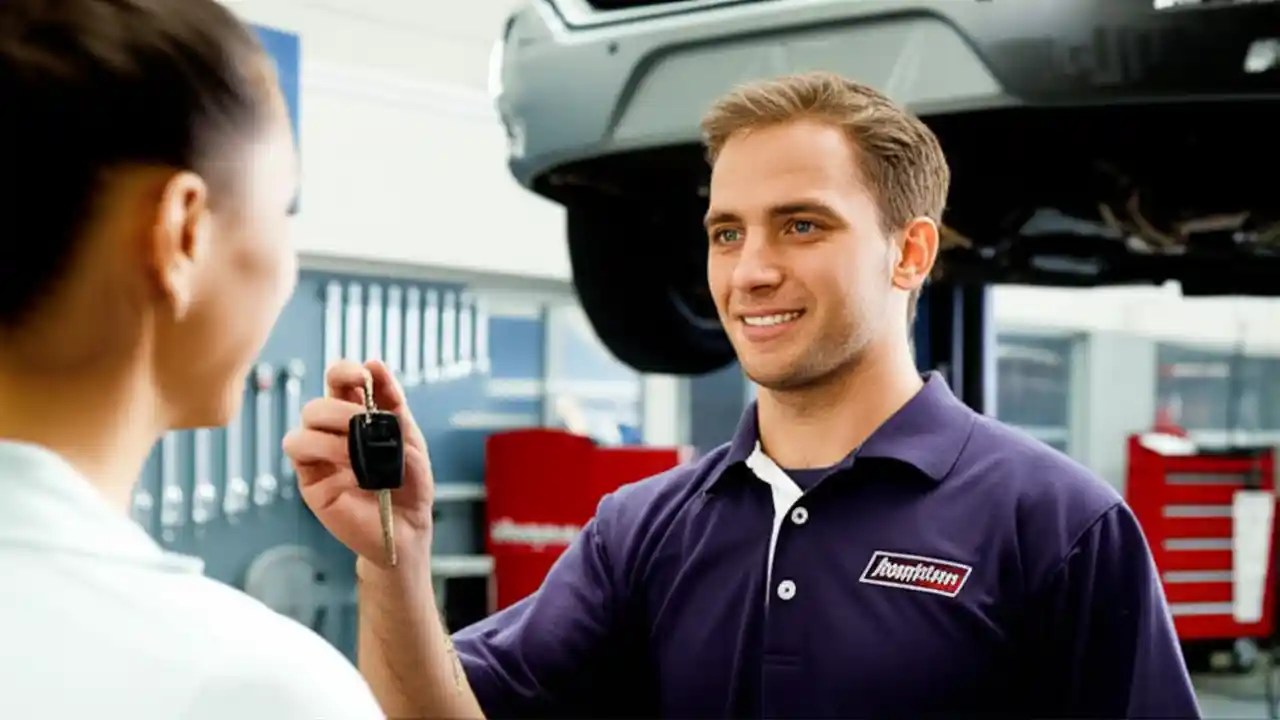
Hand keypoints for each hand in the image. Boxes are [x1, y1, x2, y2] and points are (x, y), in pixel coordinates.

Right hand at [283, 359, 434, 569]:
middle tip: (362, 420)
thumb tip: (374, 364)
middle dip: (340, 405)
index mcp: (361, 417)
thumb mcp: (410, 439)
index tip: (363, 375)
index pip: (342, 382)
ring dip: (331, 427)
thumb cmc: (410, 485)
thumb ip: (393, 403)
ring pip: (306, 421)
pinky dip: (319, 446)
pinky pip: (298, 448)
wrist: (407, 529)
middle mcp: (336, 432)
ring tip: (356, 449)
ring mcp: (321, 455)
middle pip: (320, 400)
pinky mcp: (310, 478)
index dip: (346, 372)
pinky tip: (345, 461)